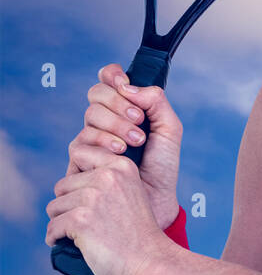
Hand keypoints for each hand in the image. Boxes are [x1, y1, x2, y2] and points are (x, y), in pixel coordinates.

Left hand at [46, 153, 170, 274]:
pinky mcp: (80, 220)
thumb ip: (105, 181)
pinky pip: (52, 227)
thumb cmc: (138, 235)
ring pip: (54, 207)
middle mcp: (108, 177)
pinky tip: (76, 245)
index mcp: (122, 166)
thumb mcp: (129, 195)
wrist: (151, 264)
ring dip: (63, 224)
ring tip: (86, 235)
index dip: (77, 178)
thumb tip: (66, 182)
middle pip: (62, 185)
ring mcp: (94, 197)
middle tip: (91, 223)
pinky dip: (57, 239)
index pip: (79, 153)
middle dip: (69, 205)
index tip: (90, 199)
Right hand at [70, 63, 182, 227]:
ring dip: (116, 125)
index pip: (108, 80)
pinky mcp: (80, 161)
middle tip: (139, 120)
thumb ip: (156, 102)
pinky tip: (120, 153)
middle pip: (96, 94)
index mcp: (124, 109)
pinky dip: (103, 143)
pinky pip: (82, 141)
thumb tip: (129, 86)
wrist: (156, 199)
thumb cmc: (162, 167)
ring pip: (90, 116)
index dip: (111, 75)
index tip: (124, 81)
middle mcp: (104, 121)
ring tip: (136, 142)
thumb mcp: (169, 130)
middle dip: (119, 103)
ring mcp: (90, 139)